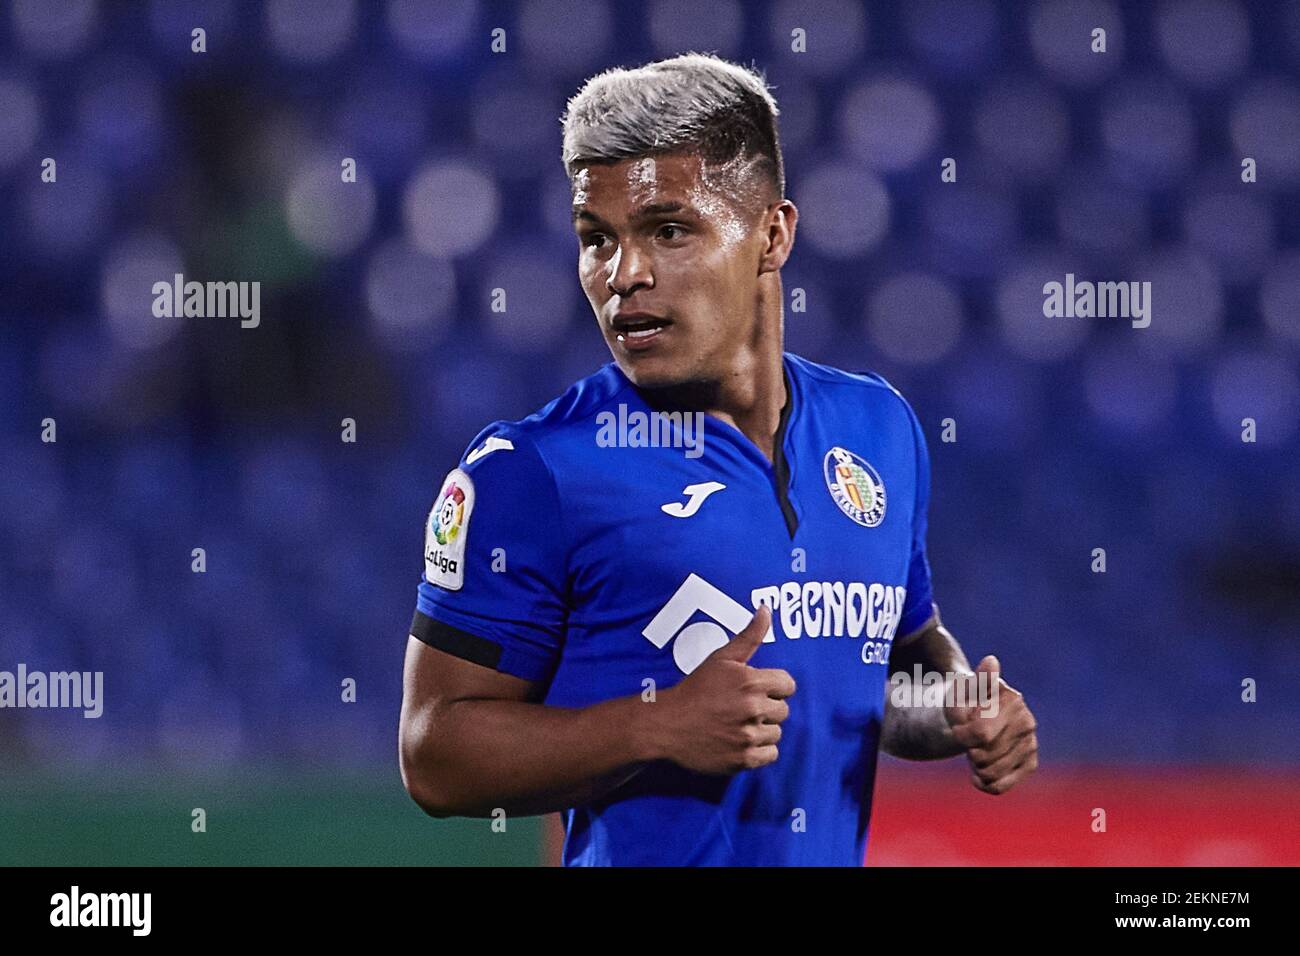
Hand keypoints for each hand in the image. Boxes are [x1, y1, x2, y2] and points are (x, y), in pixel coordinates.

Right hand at [655, 605, 796, 774]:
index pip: (788, 685)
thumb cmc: (695, 689)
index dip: (773, 686)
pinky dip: (759, 750)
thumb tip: (766, 608)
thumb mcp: (721, 658)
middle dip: (767, 708)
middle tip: (743, 707)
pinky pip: (770, 754)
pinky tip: (741, 741)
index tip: (756, 689)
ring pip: (776, 733)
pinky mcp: (743, 759)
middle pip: (783, 710)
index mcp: (751, 682)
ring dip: (762, 729)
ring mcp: (748, 736)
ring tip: (739, 724)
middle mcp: (753, 709)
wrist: (667, 724)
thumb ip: (749, 635)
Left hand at [944, 655, 1037, 794]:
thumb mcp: (962, 688)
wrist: (970, 712)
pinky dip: (984, 783)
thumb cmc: (963, 698)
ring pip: (990, 773)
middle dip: (967, 749)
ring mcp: (1031, 743)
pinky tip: (978, 772)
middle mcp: (1027, 722)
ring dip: (974, 765)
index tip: (958, 725)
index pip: (981, 734)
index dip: (961, 734)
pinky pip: (1001, 786)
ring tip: (974, 749)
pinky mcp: (1029, 763)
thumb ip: (977, 680)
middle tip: (968, 737)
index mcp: (1012, 700)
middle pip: (984, 756)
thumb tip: (991, 662)